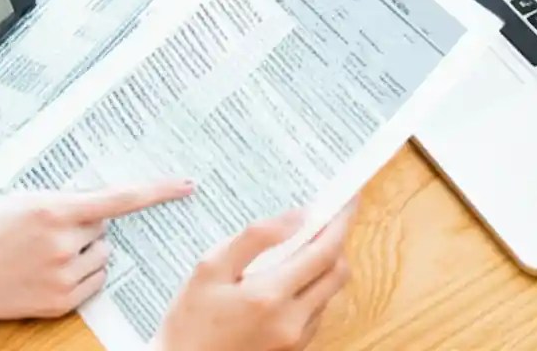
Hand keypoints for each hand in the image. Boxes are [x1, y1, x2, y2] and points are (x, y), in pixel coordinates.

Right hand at [0, 180, 194, 326]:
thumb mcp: (22, 201)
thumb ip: (64, 200)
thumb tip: (102, 204)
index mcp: (54, 209)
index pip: (119, 198)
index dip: (157, 191)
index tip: (186, 185)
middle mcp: (64, 243)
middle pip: (105, 229)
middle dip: (86, 227)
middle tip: (50, 231)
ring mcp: (64, 276)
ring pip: (102, 256)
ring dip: (85, 252)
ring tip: (44, 253)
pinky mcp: (63, 302)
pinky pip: (93, 281)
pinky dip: (79, 275)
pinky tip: (46, 272)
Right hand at [155, 203, 355, 350]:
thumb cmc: (189, 320)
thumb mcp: (210, 268)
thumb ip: (256, 237)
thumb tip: (297, 216)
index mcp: (270, 296)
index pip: (324, 251)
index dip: (340, 222)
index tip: (347, 200)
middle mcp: (292, 321)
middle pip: (338, 273)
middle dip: (336, 242)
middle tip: (325, 219)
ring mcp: (296, 339)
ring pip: (329, 293)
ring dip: (323, 267)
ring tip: (299, 248)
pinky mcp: (294, 349)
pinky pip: (316, 312)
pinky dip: (311, 289)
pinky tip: (286, 280)